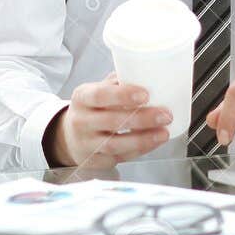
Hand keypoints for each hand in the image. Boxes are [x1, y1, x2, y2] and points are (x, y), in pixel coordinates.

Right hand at [43, 74, 171, 168]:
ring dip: (144, 139)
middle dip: (142, 118)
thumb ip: (118, 83)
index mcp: (82, 97)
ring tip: (163, 132)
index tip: (145, 95)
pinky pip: (119, 157)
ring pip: (116, 144)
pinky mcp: (94, 161)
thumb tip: (146, 73)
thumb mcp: (96, 90)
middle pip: (112, 121)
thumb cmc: (91, 109)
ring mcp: (86, 144)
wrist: (70, 136)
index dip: (123, 95)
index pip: (100, 95)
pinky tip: (153, 142)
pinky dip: (139, 150)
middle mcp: (81, 121)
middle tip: (165, 114)